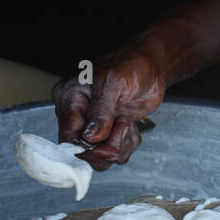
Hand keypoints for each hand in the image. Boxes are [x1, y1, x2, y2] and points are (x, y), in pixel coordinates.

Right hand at [52, 49, 166, 169]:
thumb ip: (101, 111)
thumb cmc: (130, 64)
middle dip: (106, 148)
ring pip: (101, 155)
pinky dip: (127, 143)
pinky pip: (116, 151)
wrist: (152, 66)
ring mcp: (95, 124)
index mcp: (69, 98)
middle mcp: (78, 114)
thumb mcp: (112, 83)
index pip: (67, 135)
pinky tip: (131, 125)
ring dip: (119, 145)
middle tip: (123, 130)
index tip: (106, 149)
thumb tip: (91, 136)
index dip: (85, 148)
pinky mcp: (111, 130)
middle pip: (83, 151)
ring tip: (128, 123)